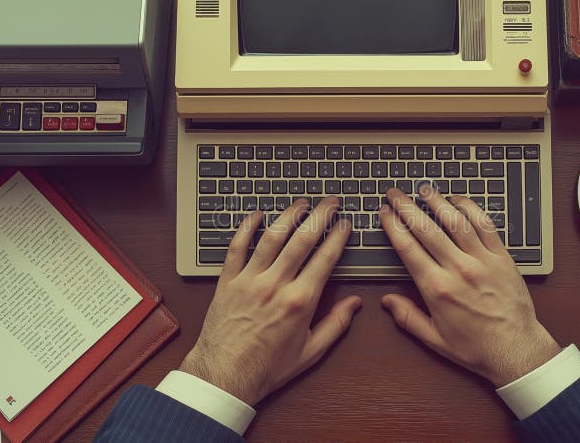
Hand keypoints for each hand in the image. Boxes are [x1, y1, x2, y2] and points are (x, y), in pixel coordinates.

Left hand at [180, 197, 361, 405]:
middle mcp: (276, 285)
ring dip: (289, 215)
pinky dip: (247, 227)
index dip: (339, 236)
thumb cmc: (266, 368)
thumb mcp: (311, 352)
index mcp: (300, 301)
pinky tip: (257, 214)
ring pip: (272, 237)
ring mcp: (250, 280)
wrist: (224, 376)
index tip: (345, 224)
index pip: (325, 257)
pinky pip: (237, 246)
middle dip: (321, 215)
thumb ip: (336, 325)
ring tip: (301, 203)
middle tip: (330, 202)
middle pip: (302, 239)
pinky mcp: (228, 281)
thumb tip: (355, 304)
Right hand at [379, 186, 560, 386]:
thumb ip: (407, 317)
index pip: (408, 248)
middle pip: (427, 229)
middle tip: (395, 193)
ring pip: (455, 221)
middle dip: (407, 207)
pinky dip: (470, 209)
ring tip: (424, 189)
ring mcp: (482, 261)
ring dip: (437, 202)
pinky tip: (459, 201)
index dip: (393, 226)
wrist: (516, 350)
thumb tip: (387, 301)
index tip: (385, 213)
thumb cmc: (477, 348)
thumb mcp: (434, 339)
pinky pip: (485, 226)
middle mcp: (458, 269)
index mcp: (437, 288)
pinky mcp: (502, 258)